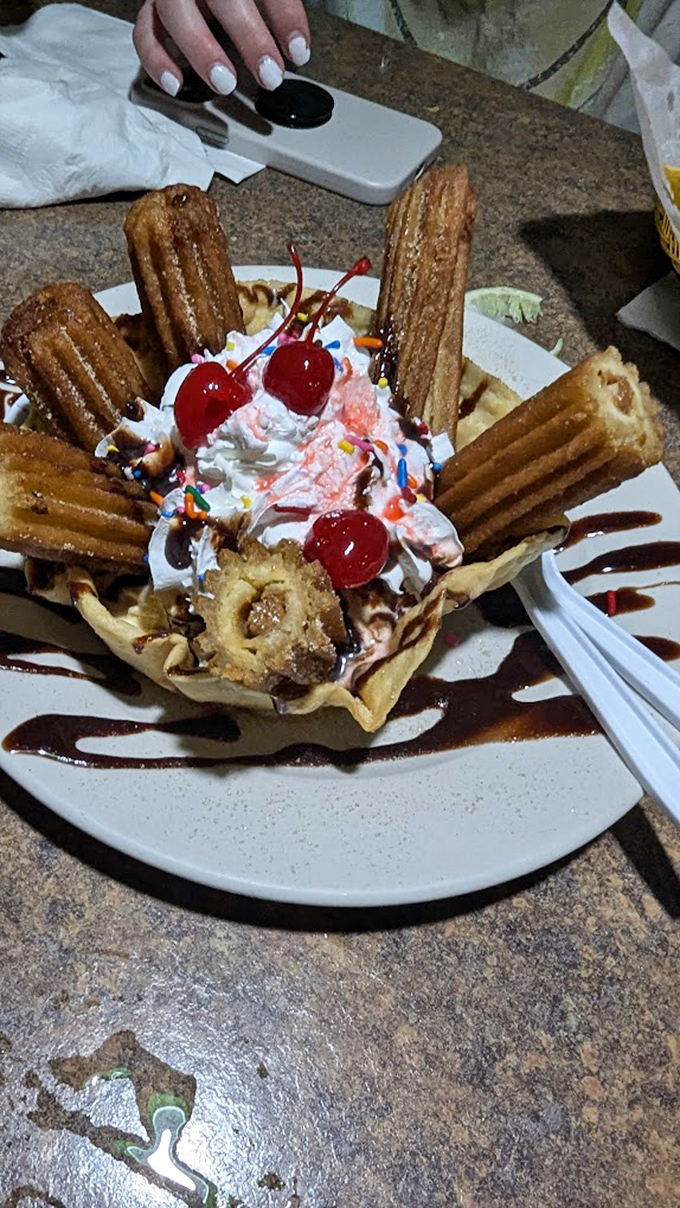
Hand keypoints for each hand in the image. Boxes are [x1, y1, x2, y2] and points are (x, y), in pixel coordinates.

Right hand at [133, 0, 310, 97]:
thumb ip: (275, 7)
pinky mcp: (153, 10)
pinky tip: (177, 84)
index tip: (299, 50)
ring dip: (201, 50)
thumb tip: (296, 48)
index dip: (285, 15)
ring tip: (226, 82)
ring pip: (175, 12)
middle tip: (270, 74)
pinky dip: (157, 61)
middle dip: (249, 38)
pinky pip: (145, 33)